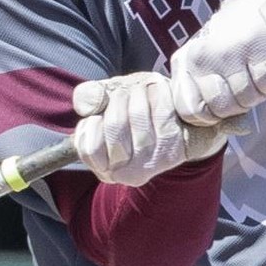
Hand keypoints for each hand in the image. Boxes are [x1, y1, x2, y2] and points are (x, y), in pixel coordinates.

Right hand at [71, 73, 231, 186]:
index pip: (89, 147)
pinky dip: (161, 93)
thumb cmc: (135, 106)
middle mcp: (125, 174)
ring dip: (141, 92)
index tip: (105, 109)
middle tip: (129, 93)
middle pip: (114, 125)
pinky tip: (162, 93)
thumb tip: (89, 107)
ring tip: (145, 91)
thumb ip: (89, 97)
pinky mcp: (174, 148)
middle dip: (120, 98)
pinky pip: (162, 111)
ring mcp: (151, 163)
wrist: (177, 116)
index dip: (95, 119)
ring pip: (138, 114)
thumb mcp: (106, 97)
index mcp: (102, 167)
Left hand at [171, 0, 265, 125]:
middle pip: (222, 108)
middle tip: (247, 88)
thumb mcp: (211, 60)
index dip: (210, 117)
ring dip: (260, 94)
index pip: (189, 110)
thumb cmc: (232, 36)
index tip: (225, 107)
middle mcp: (203, 57)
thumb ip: (214, 94)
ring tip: (260, 74)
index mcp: (185, 61)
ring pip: (247, 99)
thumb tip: (234, 129)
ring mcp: (229, 51)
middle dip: (240, 106)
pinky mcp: (257, 46)